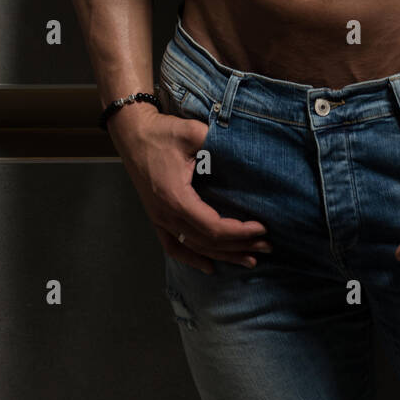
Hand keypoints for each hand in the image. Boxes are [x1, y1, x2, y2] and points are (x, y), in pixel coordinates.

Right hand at [109, 102, 271, 274]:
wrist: (132, 134)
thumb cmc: (162, 133)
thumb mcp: (193, 133)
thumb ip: (218, 144)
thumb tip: (246, 153)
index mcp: (176, 198)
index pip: (213, 227)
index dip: (239, 232)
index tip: (262, 228)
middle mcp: (167, 215)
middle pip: (207, 242)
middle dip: (239, 246)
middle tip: (267, 247)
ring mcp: (159, 219)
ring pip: (194, 247)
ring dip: (223, 255)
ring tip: (249, 260)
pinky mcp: (156, 217)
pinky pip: (174, 246)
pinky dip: (192, 258)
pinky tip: (209, 266)